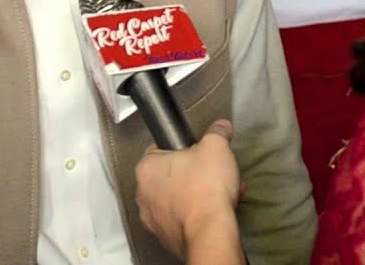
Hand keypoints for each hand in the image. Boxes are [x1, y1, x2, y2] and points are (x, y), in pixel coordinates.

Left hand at [135, 119, 242, 261]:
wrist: (210, 232)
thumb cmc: (206, 185)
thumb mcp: (216, 148)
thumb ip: (217, 133)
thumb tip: (221, 126)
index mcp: (146, 168)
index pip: (159, 149)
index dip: (182, 149)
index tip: (199, 154)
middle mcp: (142, 195)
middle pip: (169, 176)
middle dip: (191, 174)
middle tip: (213, 174)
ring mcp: (152, 219)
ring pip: (176, 199)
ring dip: (196, 194)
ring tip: (220, 194)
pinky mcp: (166, 238)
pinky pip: (182, 219)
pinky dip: (196, 214)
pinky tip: (215, 211)